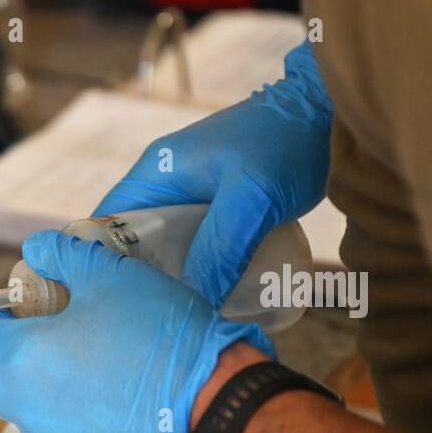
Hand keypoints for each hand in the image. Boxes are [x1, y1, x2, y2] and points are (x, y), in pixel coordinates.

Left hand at [0, 232, 273, 432]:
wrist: (219, 412)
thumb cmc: (166, 344)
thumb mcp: (114, 275)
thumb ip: (65, 257)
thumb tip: (40, 249)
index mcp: (21, 361)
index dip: (1, 319)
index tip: (30, 311)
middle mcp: (29, 415)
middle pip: (4, 379)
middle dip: (27, 356)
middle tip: (73, 335)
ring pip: (40, 416)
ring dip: (60, 394)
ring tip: (111, 371)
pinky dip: (93, 429)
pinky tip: (131, 410)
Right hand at [94, 42, 332, 306]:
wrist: (329, 111)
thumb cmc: (286, 142)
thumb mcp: (251, 200)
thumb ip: (219, 249)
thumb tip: (194, 303)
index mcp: (154, 173)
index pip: (105, 224)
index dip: (102, 264)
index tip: (111, 303)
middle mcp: (164, 186)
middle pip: (134, 244)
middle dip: (142, 281)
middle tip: (150, 321)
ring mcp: (191, 197)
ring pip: (166, 250)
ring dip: (173, 280)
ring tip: (178, 318)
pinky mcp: (217, 209)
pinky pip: (195, 248)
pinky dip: (199, 272)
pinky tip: (210, 299)